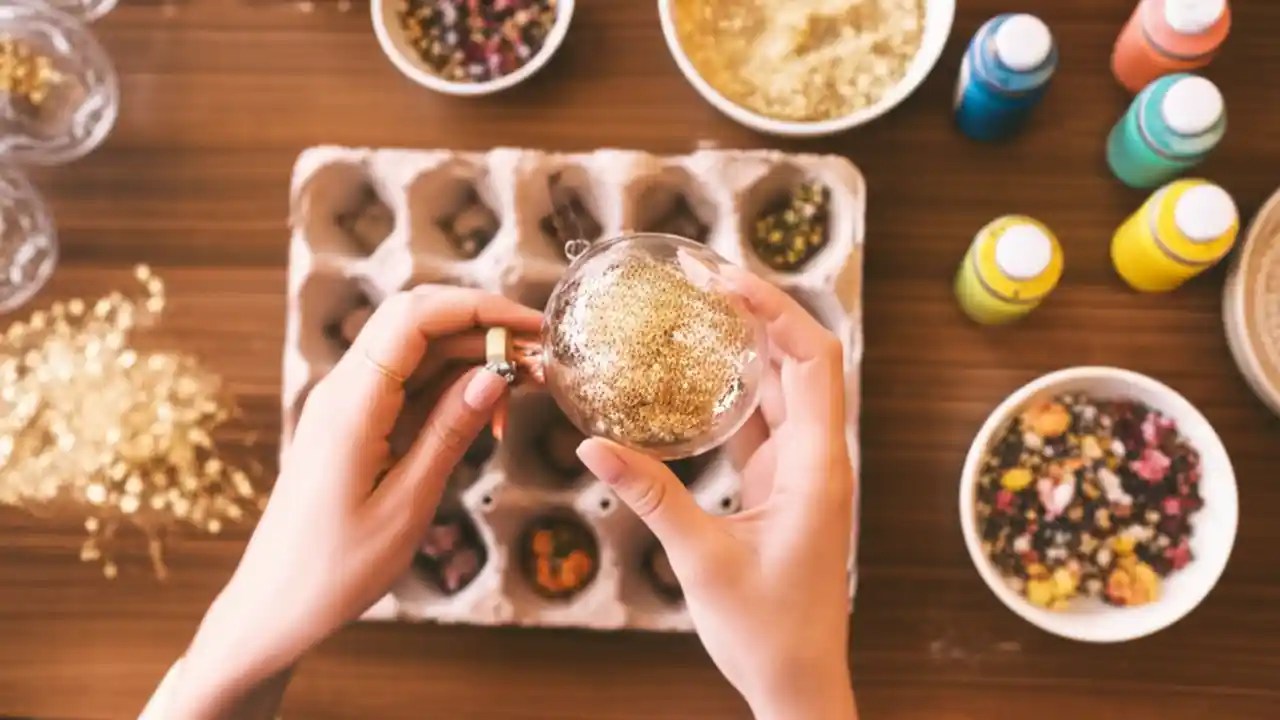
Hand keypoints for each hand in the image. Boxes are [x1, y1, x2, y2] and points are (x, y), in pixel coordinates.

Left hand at [166, 286, 541, 717]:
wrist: (273, 609)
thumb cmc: (333, 571)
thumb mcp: (406, 506)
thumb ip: (449, 433)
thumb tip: (493, 376)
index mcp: (351, 405)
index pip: (414, 317)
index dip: (478, 308)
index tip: (532, 329)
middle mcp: (345, 392)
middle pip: (418, 324)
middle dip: (484, 329)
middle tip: (541, 363)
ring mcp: (348, 407)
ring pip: (419, 354)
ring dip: (474, 361)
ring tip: (526, 392)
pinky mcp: (356, 426)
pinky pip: (409, 387)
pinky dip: (453, 390)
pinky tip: (489, 415)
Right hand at [576, 270, 855, 719]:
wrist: (798, 682)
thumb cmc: (767, 631)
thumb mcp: (700, 559)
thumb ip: (651, 496)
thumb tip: (593, 446)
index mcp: (817, 468)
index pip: (812, 362)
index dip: (775, 311)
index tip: (725, 280)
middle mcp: (818, 459)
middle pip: (801, 362)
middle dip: (759, 312)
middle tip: (704, 277)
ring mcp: (801, 472)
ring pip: (782, 389)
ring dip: (748, 347)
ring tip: (698, 308)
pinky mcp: (782, 487)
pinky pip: (763, 423)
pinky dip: (735, 393)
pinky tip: (696, 375)